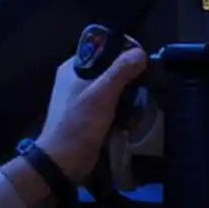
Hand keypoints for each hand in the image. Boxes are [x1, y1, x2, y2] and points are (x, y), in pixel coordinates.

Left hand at [35, 46, 146, 183]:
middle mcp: (78, 78)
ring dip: (129, 93)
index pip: (102, 45)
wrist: (62, 162)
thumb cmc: (78, 125)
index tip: (142, 59)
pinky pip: (113, 103)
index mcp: (74, 67)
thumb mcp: (101, 94)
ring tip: (143, 100)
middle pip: (111, 66)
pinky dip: (124, 107)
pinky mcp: (91, 115)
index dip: (123, 48)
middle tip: (146, 83)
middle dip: (130, 74)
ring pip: (114, 85)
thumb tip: (141, 53)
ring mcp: (84, 97)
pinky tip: (134, 115)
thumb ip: (120, 71)